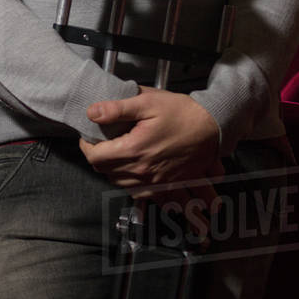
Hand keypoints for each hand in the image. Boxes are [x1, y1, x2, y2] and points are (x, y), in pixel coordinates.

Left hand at [79, 87, 224, 234]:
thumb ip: (117, 109)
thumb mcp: (147, 102)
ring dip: (114, 173)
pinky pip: (144, 197)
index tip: (88, 137)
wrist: (212, 126)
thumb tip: (92, 112)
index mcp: (134, 150)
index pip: (96, 157)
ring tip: (115, 157)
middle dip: (99, 159)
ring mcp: (156, 182)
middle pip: (106, 173)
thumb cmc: (182, 112)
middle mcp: (143, 171)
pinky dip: (134, 188)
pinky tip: (134, 178)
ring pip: (121, 186)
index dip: (86, 146)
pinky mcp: (168, 187)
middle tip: (101, 144)